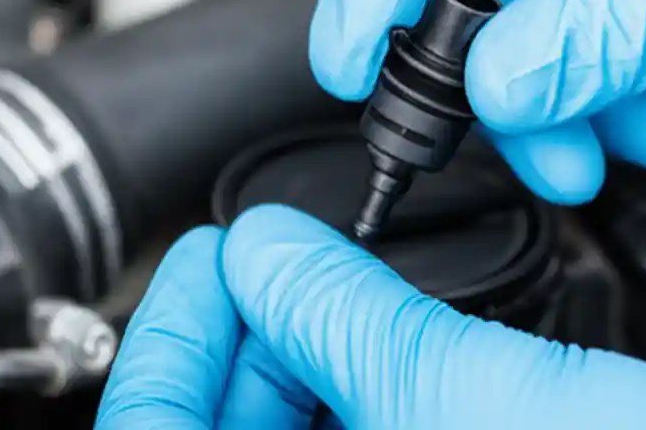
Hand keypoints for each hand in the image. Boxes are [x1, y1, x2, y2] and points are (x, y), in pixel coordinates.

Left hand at [95, 205, 645, 429]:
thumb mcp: (479, 395)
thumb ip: (349, 315)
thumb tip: (270, 251)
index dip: (166, 348)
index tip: (211, 263)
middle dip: (247, 342)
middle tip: (272, 256)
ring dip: (307, 356)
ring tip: (329, 279)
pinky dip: (366, 385)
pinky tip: (386, 333)